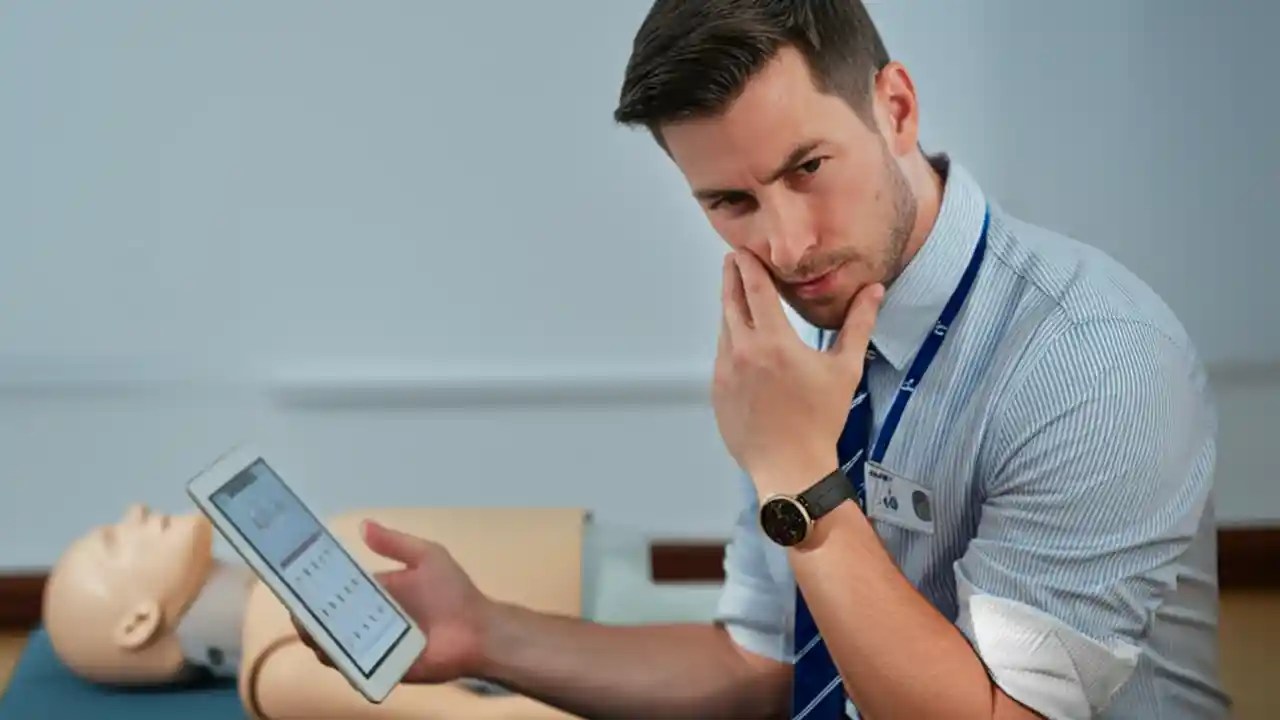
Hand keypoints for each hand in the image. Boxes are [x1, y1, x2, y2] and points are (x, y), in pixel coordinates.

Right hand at [292, 520, 492, 683]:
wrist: (478, 631)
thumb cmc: (453, 593)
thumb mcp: (427, 557)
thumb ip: (396, 543)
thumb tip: (363, 525)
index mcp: (377, 592)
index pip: (338, 590)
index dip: (316, 586)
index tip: (295, 581)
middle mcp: (371, 619)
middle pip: (329, 620)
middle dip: (309, 617)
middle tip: (299, 613)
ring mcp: (374, 646)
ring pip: (335, 646)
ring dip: (320, 640)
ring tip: (312, 632)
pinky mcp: (382, 668)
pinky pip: (354, 669)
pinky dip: (340, 664)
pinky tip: (331, 654)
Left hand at [712, 250, 882, 497]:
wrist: (790, 466)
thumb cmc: (821, 419)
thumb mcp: (845, 369)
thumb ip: (858, 324)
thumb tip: (874, 290)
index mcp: (773, 342)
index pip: (755, 290)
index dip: (749, 266)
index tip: (743, 250)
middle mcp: (742, 352)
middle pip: (730, 303)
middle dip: (732, 278)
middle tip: (733, 260)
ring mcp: (725, 372)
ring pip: (724, 330)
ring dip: (731, 310)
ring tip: (738, 297)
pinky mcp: (717, 391)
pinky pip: (722, 357)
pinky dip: (730, 342)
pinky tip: (741, 342)